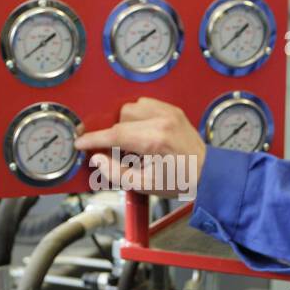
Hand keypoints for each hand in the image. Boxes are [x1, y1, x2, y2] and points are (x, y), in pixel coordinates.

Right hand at [73, 97, 206, 199]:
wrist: (207, 173)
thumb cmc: (180, 181)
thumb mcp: (144, 185)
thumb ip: (115, 173)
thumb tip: (97, 159)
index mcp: (155, 140)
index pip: (115, 134)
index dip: (94, 139)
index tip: (81, 143)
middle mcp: (162, 121)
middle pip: (121, 118)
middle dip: (113, 135)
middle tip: (115, 152)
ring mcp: (169, 112)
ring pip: (131, 107)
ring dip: (125, 123)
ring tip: (132, 143)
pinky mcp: (173, 109)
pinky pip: (145, 104)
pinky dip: (137, 116)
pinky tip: (141, 132)